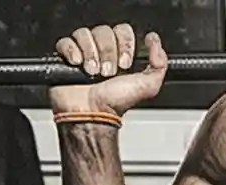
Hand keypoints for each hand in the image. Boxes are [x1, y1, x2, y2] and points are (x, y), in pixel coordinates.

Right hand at [49, 24, 167, 114]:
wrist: (92, 113)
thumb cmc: (115, 103)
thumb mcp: (148, 86)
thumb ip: (159, 64)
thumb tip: (155, 41)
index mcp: (120, 54)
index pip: (123, 31)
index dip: (124, 44)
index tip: (125, 64)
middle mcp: (102, 51)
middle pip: (104, 30)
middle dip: (108, 52)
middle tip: (108, 72)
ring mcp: (83, 52)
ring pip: (85, 34)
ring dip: (91, 54)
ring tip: (93, 73)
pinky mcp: (65, 57)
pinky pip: (66, 41)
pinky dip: (72, 51)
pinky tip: (78, 65)